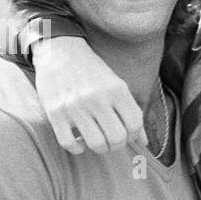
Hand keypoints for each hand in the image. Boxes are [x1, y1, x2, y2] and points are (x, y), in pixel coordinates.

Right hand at [35, 36, 146, 154]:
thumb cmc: (93, 72)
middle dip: (117, 144)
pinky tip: (79, 141)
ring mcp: (75, 106)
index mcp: (116, 90)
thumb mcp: (117, 86)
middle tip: (112, 140)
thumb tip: (144, 142)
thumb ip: (131, 112)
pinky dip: (77, 148)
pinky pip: (69, 143)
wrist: (60, 51)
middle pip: (117, 138)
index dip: (134, 135)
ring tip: (97, 140)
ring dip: (100, 148)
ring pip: (96, 144)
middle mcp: (97, 98)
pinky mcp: (55, 113)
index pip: (134, 124)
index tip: (127, 133)